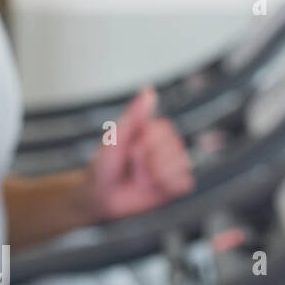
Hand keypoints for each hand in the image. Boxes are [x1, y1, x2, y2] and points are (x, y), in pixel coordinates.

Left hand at [85, 87, 195, 220]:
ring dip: (155, 173)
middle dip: (147, 158)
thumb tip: (148, 90)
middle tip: (131, 164)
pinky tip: (152, 185)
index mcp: (152, 131)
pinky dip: (166, 185)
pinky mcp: (175, 186)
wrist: (100, 195)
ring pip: (180, 164)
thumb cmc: (104, 164)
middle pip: (173, 146)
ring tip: (140, 176)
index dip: (144, 140)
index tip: (128, 147)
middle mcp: (165, 147)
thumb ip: (134, 114)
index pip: (163, 128)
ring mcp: (172, 166)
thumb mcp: (116, 136)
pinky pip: (184, 183)